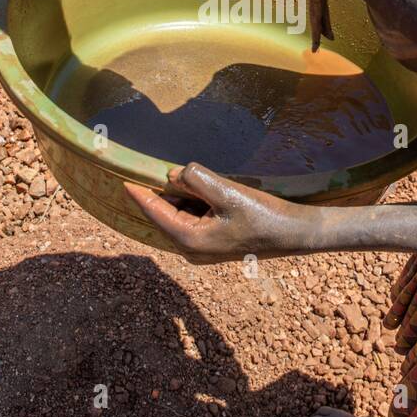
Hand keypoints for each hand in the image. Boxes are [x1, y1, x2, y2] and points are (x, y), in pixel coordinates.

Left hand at [123, 163, 312, 263]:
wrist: (295, 234)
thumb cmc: (264, 216)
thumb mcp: (228, 193)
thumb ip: (196, 180)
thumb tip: (173, 174)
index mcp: (189, 240)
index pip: (154, 212)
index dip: (138, 192)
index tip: (122, 176)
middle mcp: (190, 248)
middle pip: (166, 213)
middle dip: (165, 190)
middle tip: (164, 168)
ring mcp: (202, 247)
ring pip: (180, 213)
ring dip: (184, 194)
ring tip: (196, 179)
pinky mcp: (213, 242)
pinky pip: (194, 217)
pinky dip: (195, 201)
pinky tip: (209, 189)